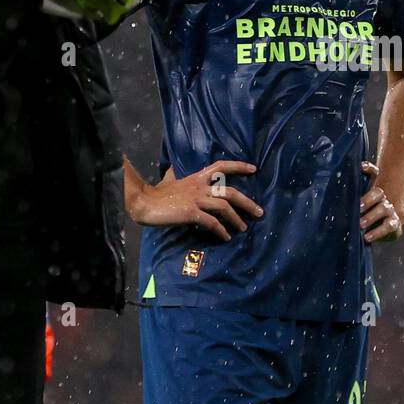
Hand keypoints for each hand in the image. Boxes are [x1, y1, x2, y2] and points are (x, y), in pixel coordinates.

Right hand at [126, 161, 262, 241]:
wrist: (143, 203)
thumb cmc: (156, 193)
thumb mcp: (169, 179)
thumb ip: (175, 175)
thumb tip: (172, 168)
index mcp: (196, 177)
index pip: (221, 166)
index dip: (238, 166)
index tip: (254, 169)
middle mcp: (199, 187)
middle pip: (230, 192)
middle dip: (247, 202)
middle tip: (259, 212)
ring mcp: (196, 200)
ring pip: (224, 207)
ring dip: (236, 219)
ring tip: (244, 228)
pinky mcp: (190, 213)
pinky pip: (211, 222)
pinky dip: (221, 230)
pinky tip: (225, 237)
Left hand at [360, 161, 402, 243]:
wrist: (386, 216)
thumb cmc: (372, 201)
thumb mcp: (368, 188)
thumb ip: (367, 175)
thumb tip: (362, 165)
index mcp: (379, 193)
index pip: (377, 192)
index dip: (368, 198)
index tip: (358, 205)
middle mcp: (387, 203)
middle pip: (382, 204)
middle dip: (370, 209)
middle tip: (358, 217)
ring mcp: (391, 214)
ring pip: (384, 215)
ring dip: (373, 220)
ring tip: (361, 227)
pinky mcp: (394, 226)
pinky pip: (388, 228)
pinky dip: (378, 233)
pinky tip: (367, 238)